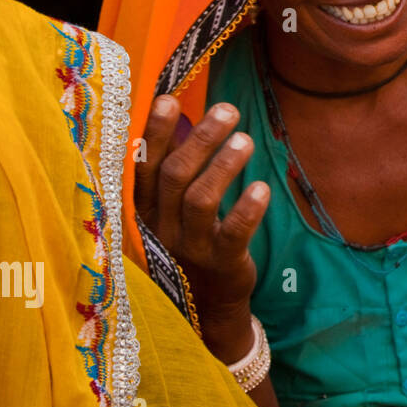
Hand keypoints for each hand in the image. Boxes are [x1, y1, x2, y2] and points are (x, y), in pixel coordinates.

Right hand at [136, 95, 270, 357]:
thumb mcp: (171, 211)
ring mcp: (190, 248)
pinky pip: (233, 233)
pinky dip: (247, 209)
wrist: (205, 308)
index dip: (154, 133)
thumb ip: (170, 168)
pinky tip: (262, 187)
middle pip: (175, 176)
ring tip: (245, 140)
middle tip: (228, 110)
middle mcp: (162, 228)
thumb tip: (171, 112)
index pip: (144, 166)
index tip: (168, 98)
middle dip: (201, 139)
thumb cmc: (189, 244)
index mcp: (146, 210)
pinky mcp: (221, 263)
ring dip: (223, 167)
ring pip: (200, 200)